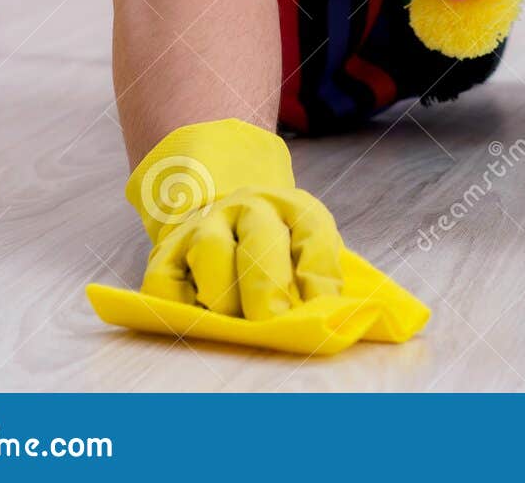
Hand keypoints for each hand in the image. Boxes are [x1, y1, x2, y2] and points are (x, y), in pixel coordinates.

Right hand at [87, 118, 428, 353]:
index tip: (321, 309)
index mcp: (296, 207)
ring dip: (223, 292)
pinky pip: (165, 279)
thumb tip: (358, 322)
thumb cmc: (275, 244)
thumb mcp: (307, 245)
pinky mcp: (166, 249)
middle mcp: (251, 206)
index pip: (314, 234)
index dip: (319, 275)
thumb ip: (328, 278)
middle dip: (269, 288)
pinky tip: (197, 318)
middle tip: (274, 324)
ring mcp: (206, 224)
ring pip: (212, 250)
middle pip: (261, 241)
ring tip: (234, 320)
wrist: (216, 199)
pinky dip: (179, 303)